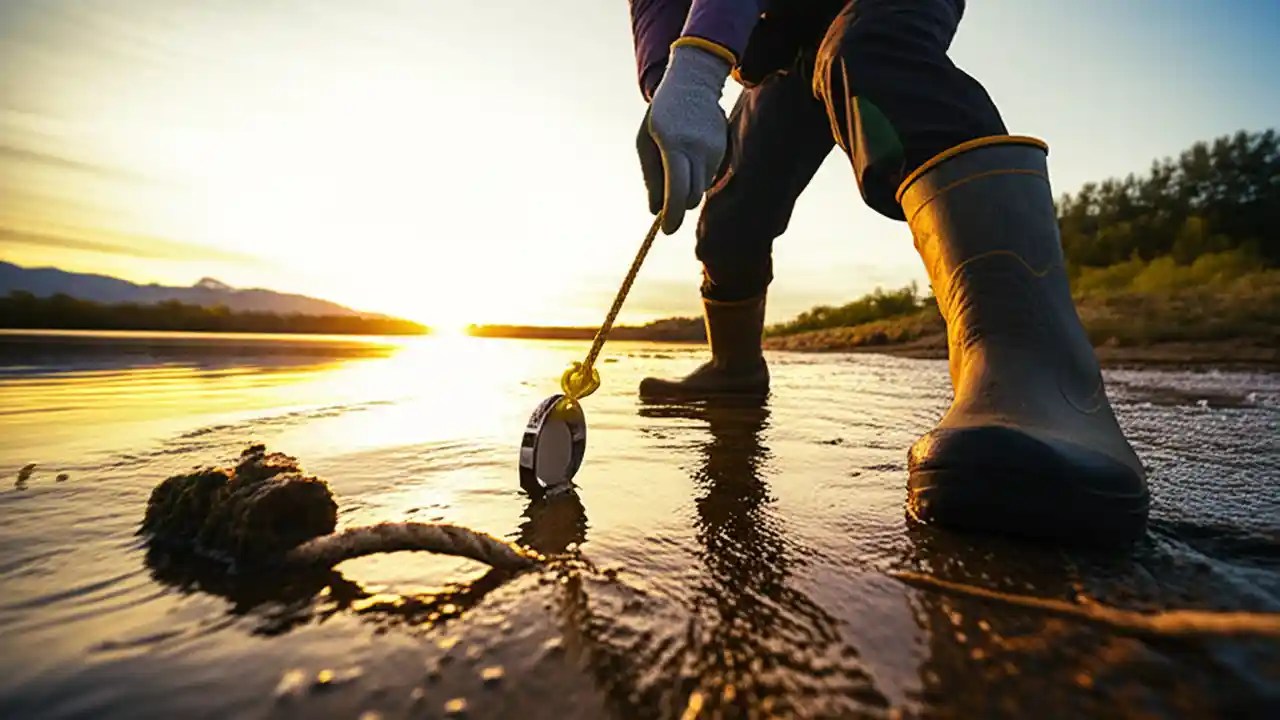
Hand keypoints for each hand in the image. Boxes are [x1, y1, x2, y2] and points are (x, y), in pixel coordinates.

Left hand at [637, 44, 730, 234]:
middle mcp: (698, 149)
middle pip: (692, 197)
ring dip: (688, 189)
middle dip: (679, 204)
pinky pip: (710, 176)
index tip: (666, 230)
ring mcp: (715, 149)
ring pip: (702, 189)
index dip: (672, 215)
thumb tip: (655, 210)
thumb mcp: (645, 142)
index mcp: (673, 145)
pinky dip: (698, 176)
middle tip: (666, 201)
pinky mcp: (724, 149)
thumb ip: (651, 177)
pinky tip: (690, 156)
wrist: (693, 82)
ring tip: (677, 166)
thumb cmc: (661, 114)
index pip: (677, 191)